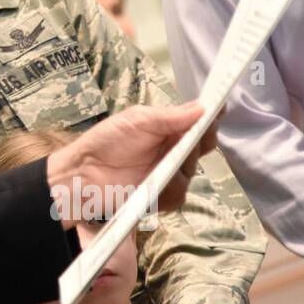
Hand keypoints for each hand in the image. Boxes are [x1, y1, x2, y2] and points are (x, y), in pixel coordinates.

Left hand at [45, 102, 216, 227]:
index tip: (220, 108)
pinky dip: (169, 187)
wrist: (82, 173)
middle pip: (203, 146)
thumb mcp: (138, 120)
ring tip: (163, 160)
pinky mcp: (162, 197)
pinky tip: (155, 183)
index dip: (211, 117)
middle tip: (189, 136)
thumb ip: (170, 116)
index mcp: (169, 129)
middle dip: (199, 141)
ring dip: (181, 165)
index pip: (199, 123)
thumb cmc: (107, 141)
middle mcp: (174, 151)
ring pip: (192, 171)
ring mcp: (170, 175)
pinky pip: (178, 193)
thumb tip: (203, 107)